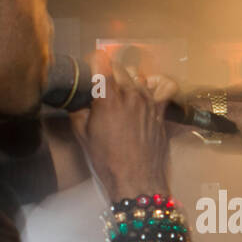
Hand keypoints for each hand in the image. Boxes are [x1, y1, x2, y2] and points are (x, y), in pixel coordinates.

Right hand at [68, 50, 169, 198]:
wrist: (136, 180)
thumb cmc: (106, 160)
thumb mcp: (82, 135)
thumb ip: (78, 108)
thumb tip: (76, 95)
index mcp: (109, 96)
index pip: (100, 60)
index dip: (92, 63)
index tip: (88, 72)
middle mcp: (131, 92)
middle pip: (119, 66)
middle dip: (108, 71)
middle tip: (101, 87)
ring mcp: (149, 99)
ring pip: (138, 74)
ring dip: (127, 78)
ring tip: (120, 92)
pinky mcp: (161, 109)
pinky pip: (164, 86)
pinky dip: (156, 83)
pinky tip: (148, 90)